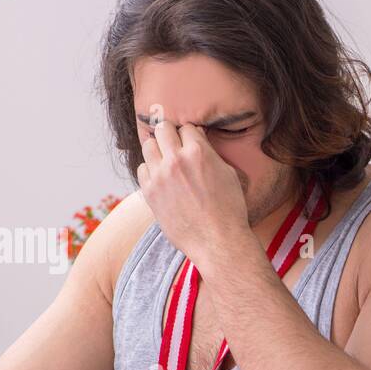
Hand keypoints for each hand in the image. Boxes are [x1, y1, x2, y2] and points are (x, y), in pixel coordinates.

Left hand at [136, 121, 256, 281]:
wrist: (218, 242)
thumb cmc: (229, 211)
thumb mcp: (228, 175)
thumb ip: (210, 154)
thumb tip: (199, 140)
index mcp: (198, 152)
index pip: (186, 127)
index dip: (190, 134)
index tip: (190, 142)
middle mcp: (176, 160)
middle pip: (162, 129)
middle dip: (170, 134)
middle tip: (175, 145)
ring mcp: (160, 176)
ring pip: (148, 145)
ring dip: (157, 149)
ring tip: (166, 161)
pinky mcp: (149, 192)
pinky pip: (142, 169)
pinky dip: (150, 170)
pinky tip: (161, 179)